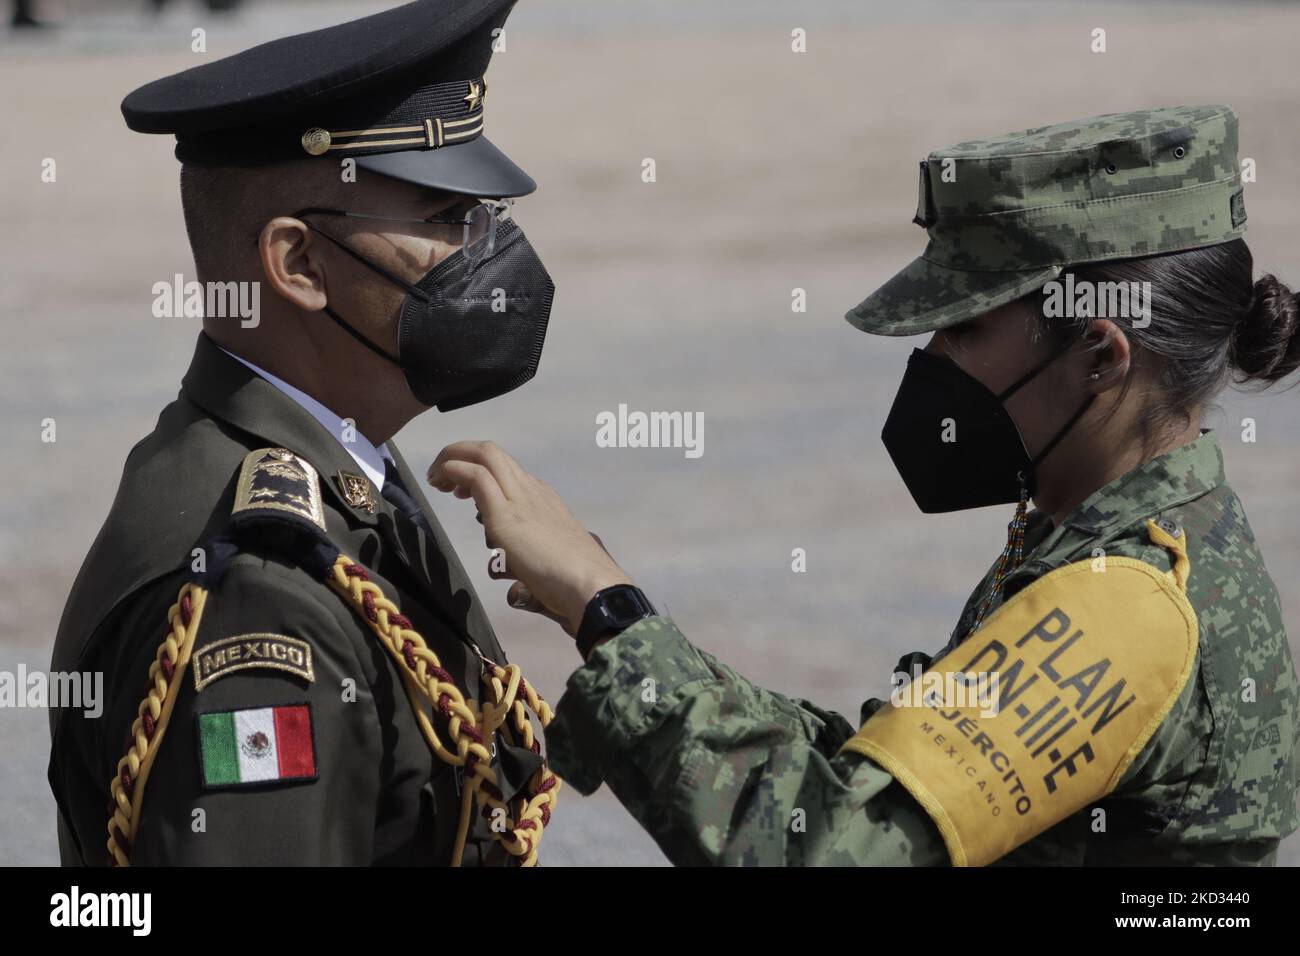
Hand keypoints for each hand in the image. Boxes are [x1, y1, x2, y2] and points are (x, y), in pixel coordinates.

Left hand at [427, 441, 632, 635]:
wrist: (590, 584)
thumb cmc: (575, 584)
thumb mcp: (548, 568)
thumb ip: (529, 575)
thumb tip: (516, 592)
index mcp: (543, 500)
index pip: (506, 471)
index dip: (478, 473)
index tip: (461, 493)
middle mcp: (532, 491)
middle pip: (492, 453)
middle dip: (460, 454)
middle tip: (440, 476)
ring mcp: (520, 499)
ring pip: (483, 455)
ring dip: (452, 459)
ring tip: (435, 477)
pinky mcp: (507, 514)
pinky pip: (476, 476)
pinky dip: (454, 471)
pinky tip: (442, 483)